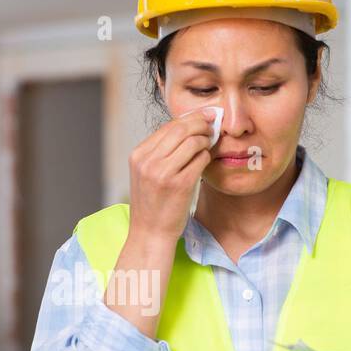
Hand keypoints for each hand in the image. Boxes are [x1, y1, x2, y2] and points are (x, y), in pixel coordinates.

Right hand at [126, 108, 217, 242]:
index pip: (167, 126)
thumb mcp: (147, 173)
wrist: (150, 234)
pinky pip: (201, 159)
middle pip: (181, 128)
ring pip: (193, 141)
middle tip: (212, 126)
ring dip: (205, 140)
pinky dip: (206, 156)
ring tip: (209, 144)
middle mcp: (148, 161)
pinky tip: (205, 161)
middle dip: (201, 124)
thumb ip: (161, 151)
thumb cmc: (153, 204)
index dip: (190, 118)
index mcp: (138, 155)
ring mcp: (163, 173)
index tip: (203, 117)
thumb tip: (188, 126)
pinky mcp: (180, 184)